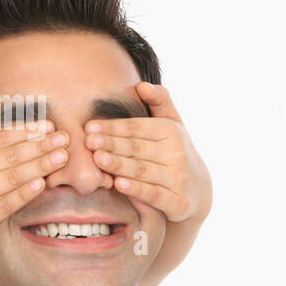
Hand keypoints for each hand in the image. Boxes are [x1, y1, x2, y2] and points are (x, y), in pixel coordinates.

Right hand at [0, 120, 71, 261]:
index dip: (25, 131)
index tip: (47, 126)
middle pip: (10, 155)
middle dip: (41, 145)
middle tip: (65, 139)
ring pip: (12, 177)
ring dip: (40, 166)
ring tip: (61, 157)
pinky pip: (6, 204)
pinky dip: (25, 193)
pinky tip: (42, 184)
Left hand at [83, 81, 211, 222]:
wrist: (197, 191)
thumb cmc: (174, 152)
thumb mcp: (172, 124)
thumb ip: (159, 102)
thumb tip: (142, 84)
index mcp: (171, 131)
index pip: (136, 127)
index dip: (112, 127)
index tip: (89, 127)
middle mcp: (176, 153)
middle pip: (137, 147)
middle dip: (111, 144)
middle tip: (88, 142)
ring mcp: (178, 178)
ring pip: (142, 170)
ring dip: (120, 164)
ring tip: (98, 159)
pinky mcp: (177, 201)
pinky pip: (153, 194)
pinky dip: (136, 189)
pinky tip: (118, 183)